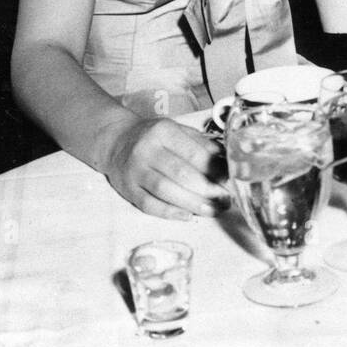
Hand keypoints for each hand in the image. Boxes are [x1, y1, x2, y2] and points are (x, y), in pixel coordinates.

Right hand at [100, 116, 230, 219]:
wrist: (117, 141)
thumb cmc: (155, 137)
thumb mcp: (179, 131)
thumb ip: (203, 144)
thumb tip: (228, 161)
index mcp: (163, 131)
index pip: (193, 153)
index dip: (214, 169)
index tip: (229, 180)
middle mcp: (147, 150)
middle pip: (180, 174)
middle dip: (207, 190)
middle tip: (225, 199)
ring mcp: (135, 171)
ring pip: (165, 191)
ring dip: (192, 204)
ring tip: (212, 210)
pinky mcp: (127, 190)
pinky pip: (149, 205)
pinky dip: (170, 212)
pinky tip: (188, 216)